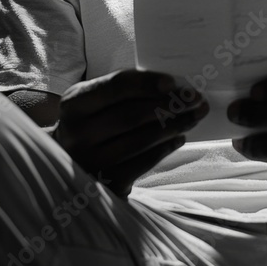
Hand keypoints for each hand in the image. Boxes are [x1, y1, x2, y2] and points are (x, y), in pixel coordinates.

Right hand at [56, 69, 208, 197]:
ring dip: (175, 126)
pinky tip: (179, 137)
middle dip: (171, 104)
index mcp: (74, 103)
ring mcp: (90, 161)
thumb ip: (127, 91)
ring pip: (142, 139)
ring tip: (194, 117)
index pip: (117, 86)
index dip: (148, 82)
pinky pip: (144, 162)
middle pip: (133, 114)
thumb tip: (174, 87)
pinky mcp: (106, 183)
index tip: (174, 82)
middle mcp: (77, 133)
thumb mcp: (97, 102)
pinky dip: (165, 148)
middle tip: (196, 99)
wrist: (70, 164)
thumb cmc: (94, 124)